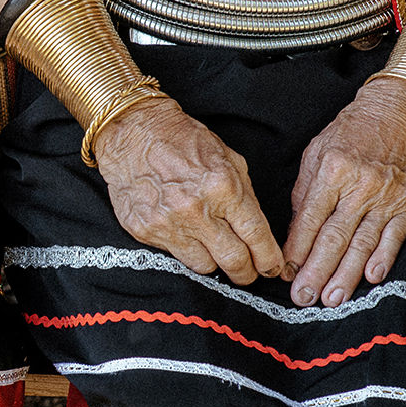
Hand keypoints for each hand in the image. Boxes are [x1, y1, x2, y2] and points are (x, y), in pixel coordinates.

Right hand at [95, 97, 283, 283]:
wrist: (133, 133)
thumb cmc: (183, 141)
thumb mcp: (228, 158)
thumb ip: (244, 196)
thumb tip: (258, 233)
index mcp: (223, 187)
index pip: (255, 235)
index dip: (268, 259)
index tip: (272, 269)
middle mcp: (196, 210)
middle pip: (233, 260)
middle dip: (246, 273)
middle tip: (249, 274)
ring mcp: (168, 223)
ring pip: (204, 266)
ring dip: (215, 263)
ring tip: (215, 251)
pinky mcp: (146, 231)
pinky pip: (175, 256)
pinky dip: (185, 249)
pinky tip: (184, 234)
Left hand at [282, 76, 405, 307]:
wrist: (405, 108)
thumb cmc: (354, 130)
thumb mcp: (318, 151)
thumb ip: (305, 192)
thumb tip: (294, 231)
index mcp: (333, 171)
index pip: (310, 219)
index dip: (296, 249)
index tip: (285, 273)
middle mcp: (361, 185)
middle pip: (335, 237)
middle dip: (316, 271)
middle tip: (303, 298)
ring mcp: (389, 196)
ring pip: (363, 243)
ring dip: (346, 275)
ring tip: (331, 299)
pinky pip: (395, 236)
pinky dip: (383, 258)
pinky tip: (370, 278)